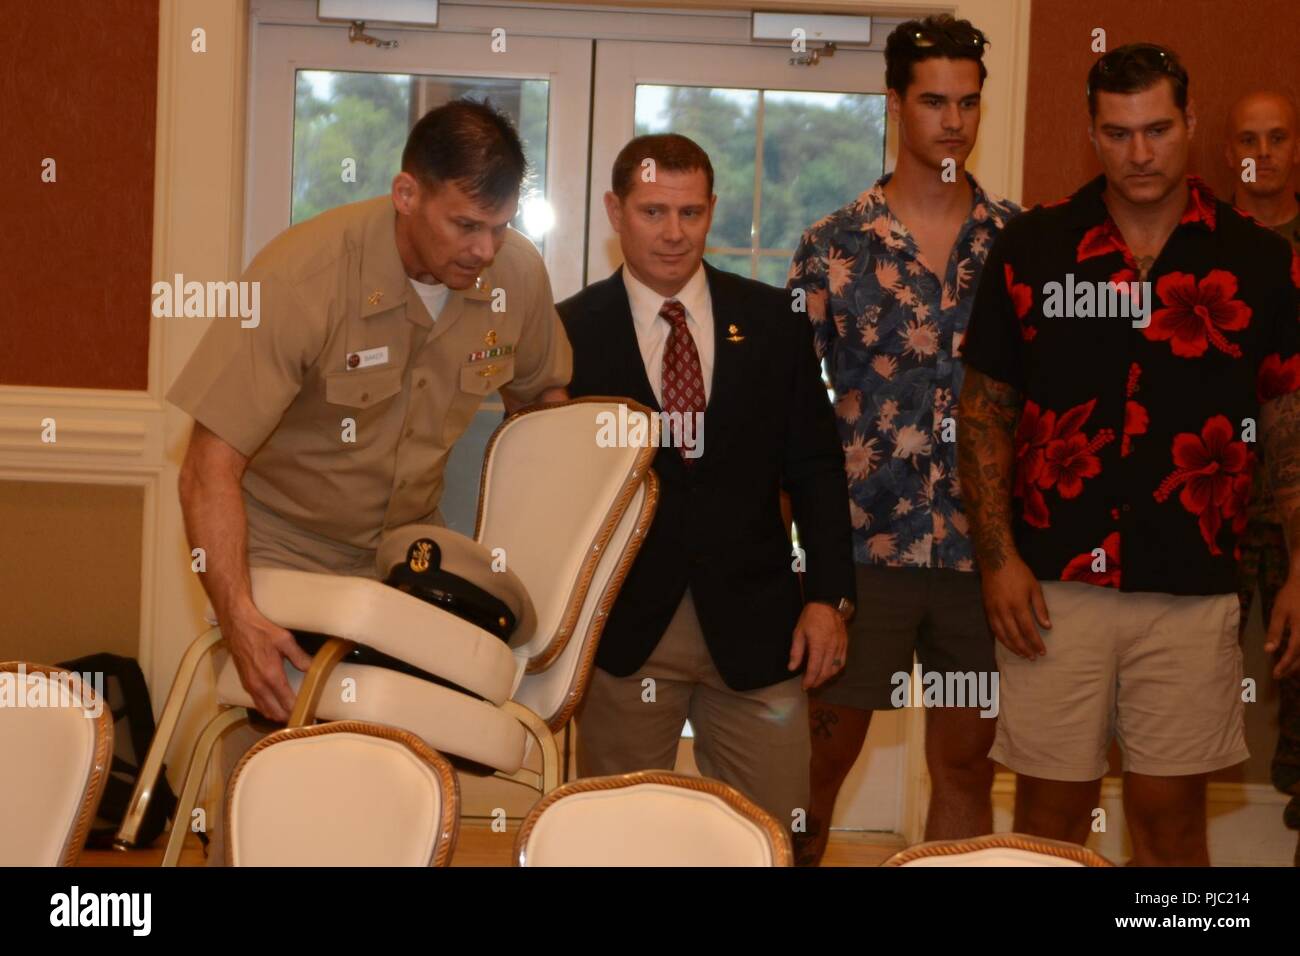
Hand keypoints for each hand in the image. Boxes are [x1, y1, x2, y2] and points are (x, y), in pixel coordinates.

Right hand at [220, 604, 313, 722]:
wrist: (237, 625)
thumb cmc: (261, 630)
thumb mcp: (285, 640)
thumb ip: (300, 657)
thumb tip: (313, 669)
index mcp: (271, 676)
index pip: (287, 704)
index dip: (300, 712)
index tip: (311, 715)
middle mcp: (259, 686)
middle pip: (276, 713)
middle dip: (290, 717)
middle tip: (304, 716)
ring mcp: (250, 686)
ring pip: (265, 710)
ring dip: (278, 715)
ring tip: (292, 713)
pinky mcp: (245, 683)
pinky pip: (257, 703)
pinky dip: (267, 708)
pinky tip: (276, 705)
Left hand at [789, 602, 848, 689]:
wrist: (828, 604)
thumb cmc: (811, 617)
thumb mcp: (799, 632)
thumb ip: (796, 652)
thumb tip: (792, 668)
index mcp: (818, 645)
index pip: (814, 669)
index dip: (809, 680)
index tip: (804, 687)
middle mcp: (831, 648)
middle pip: (825, 672)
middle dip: (817, 682)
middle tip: (809, 686)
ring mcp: (840, 647)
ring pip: (835, 669)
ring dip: (826, 678)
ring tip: (817, 681)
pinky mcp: (845, 645)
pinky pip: (842, 662)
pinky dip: (835, 670)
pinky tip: (829, 672)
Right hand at [980, 555, 1050, 659]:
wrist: (996, 561)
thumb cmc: (1019, 573)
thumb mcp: (1034, 587)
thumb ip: (1041, 608)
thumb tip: (1047, 626)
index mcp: (1018, 604)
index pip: (1028, 629)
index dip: (1035, 642)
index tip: (1042, 651)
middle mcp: (1004, 610)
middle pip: (1014, 635)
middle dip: (1024, 648)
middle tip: (1032, 657)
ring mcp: (994, 610)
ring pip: (1002, 634)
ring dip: (1012, 647)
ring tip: (1021, 654)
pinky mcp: (987, 609)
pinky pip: (994, 628)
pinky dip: (1001, 639)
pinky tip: (1008, 643)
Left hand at [1265, 573, 1299, 677]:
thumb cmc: (1290, 596)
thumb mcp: (1279, 612)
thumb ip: (1275, 631)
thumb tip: (1269, 650)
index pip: (1294, 651)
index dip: (1285, 664)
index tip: (1276, 673)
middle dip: (1292, 668)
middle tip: (1279, 676)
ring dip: (1299, 664)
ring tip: (1287, 671)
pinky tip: (1296, 659)